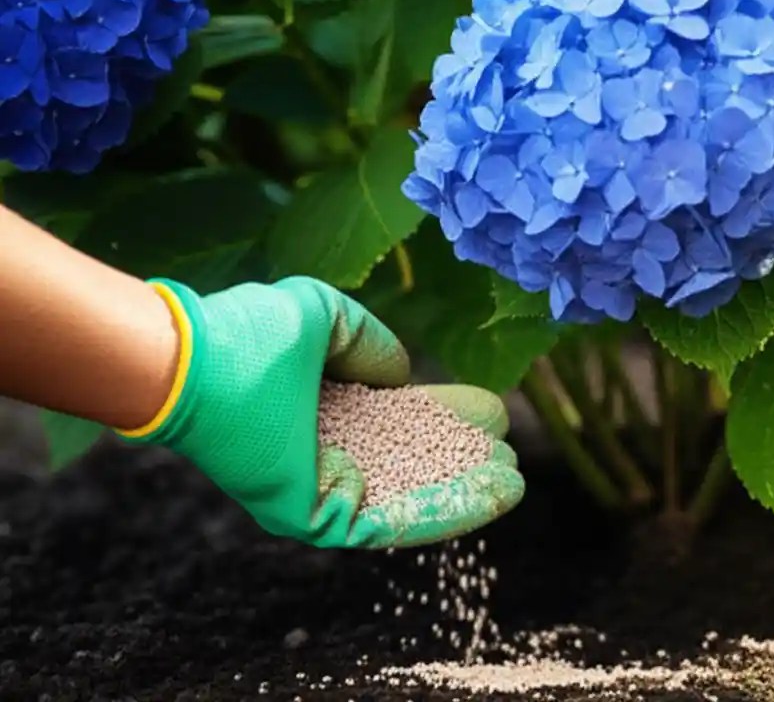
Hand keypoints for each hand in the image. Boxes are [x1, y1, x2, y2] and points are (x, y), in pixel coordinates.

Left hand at [116, 277, 523, 548]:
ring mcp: (316, 488)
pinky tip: (483, 497)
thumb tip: (402, 379)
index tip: (489, 413)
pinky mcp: (314, 518)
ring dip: (462, 494)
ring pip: (406, 500)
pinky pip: (389, 523)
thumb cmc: (246, 334)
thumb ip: (370, 342)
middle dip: (463, 464)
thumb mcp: (325, 316)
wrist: (193, 366)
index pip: (397, 422)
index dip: (446, 418)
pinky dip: (441, 512)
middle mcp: (322, 452)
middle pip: (409, 466)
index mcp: (322, 407)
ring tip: (513, 485)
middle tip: (510, 458)